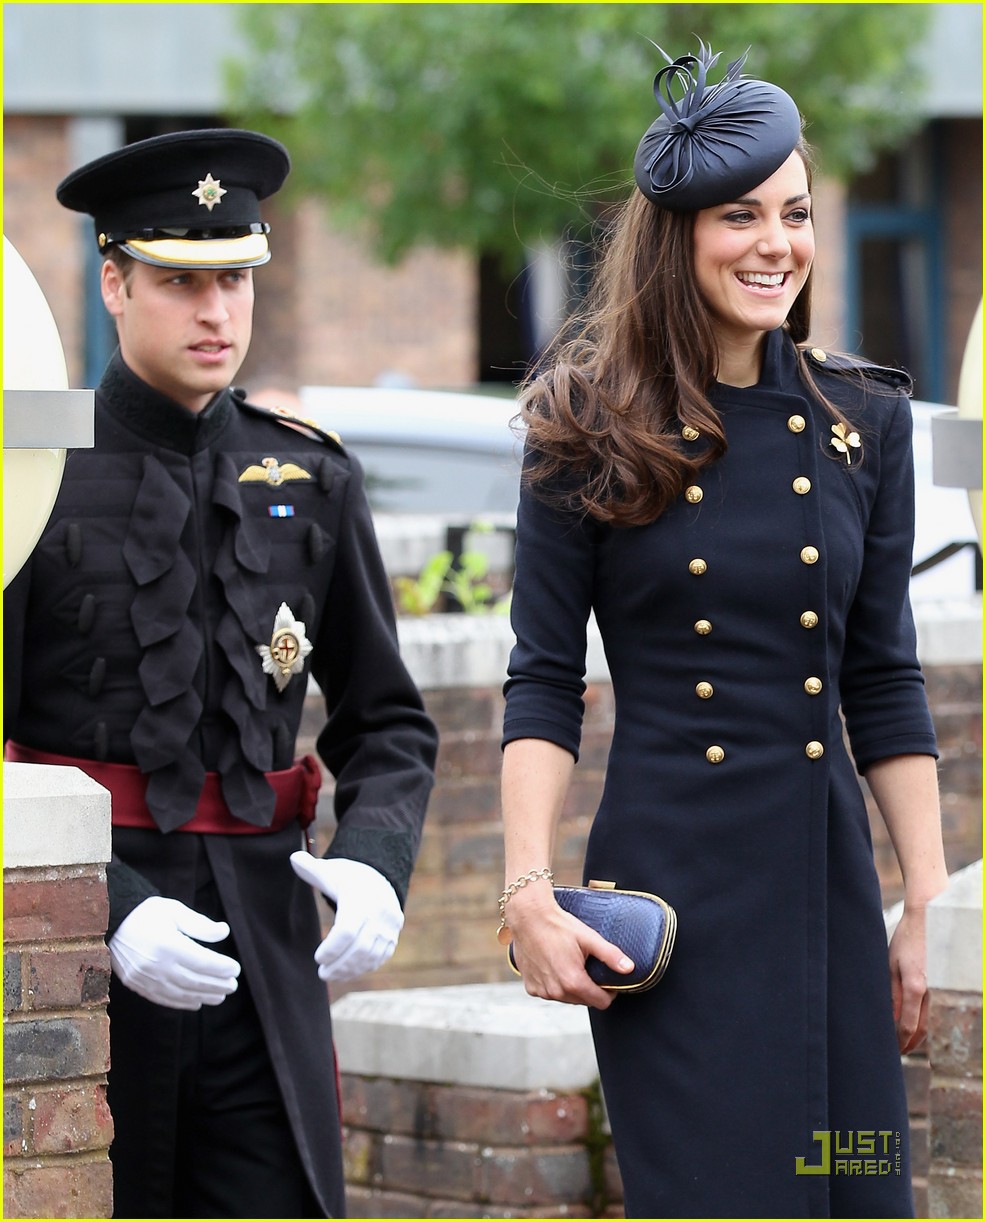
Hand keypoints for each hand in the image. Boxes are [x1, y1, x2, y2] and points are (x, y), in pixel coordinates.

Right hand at [108, 896, 240, 1010]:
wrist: (111, 921)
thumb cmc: (146, 913)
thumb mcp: (175, 910)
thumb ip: (200, 924)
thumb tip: (224, 932)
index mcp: (168, 944)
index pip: (202, 961)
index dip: (221, 968)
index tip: (235, 969)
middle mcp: (156, 965)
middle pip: (194, 980)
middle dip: (216, 985)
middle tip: (233, 986)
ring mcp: (145, 978)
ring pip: (180, 993)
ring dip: (203, 996)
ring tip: (220, 996)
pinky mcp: (136, 984)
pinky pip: (163, 998)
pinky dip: (182, 1002)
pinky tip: (196, 1003)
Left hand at [290, 851, 403, 981]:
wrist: (381, 877)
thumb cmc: (348, 877)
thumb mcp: (330, 870)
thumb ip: (310, 868)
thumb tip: (293, 858)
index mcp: (361, 898)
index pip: (347, 930)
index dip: (332, 948)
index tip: (317, 957)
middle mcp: (379, 913)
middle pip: (359, 948)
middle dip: (339, 965)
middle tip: (322, 974)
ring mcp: (389, 926)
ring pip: (370, 956)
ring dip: (350, 970)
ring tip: (331, 975)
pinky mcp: (394, 935)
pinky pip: (380, 957)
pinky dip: (363, 967)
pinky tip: (347, 972)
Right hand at [505, 885, 634, 1009]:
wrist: (528, 917)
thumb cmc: (557, 925)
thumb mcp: (588, 937)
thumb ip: (610, 955)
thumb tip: (630, 968)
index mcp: (573, 981)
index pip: (601, 1003)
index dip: (609, 992)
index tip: (607, 980)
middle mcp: (556, 991)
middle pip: (584, 1001)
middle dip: (590, 989)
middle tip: (588, 967)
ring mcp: (542, 991)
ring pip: (567, 998)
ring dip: (572, 987)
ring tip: (571, 964)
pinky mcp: (531, 987)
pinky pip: (550, 993)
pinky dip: (555, 984)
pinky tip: (554, 966)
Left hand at [888, 905, 930, 1053]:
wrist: (929, 920)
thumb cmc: (906, 940)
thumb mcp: (891, 964)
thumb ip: (892, 992)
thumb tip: (890, 1016)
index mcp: (915, 987)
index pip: (908, 1025)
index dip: (900, 1040)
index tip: (893, 1049)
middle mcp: (931, 992)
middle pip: (922, 1029)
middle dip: (910, 1043)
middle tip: (899, 1052)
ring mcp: (939, 989)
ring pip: (931, 1021)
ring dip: (919, 1036)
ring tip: (906, 1043)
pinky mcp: (943, 985)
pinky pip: (935, 1009)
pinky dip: (926, 1021)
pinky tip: (918, 1025)